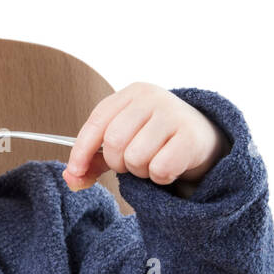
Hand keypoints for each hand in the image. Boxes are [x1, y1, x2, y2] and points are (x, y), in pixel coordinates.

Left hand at [63, 82, 229, 191]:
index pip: (97, 121)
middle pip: (114, 143)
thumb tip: (71, 179)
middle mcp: (152, 98)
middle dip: (118, 163)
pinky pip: (159, 168)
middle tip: (132, 163)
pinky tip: (169, 167)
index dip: (81, 150)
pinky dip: (160, 177)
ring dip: (140, 171)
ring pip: (136, 157)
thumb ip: (94, 160)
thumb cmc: (155, 139)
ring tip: (153, 161)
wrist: (202, 138)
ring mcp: (174, 114)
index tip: (75, 171)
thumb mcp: (123, 141)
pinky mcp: (191, 137)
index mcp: (131, 94)